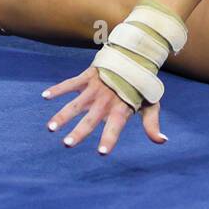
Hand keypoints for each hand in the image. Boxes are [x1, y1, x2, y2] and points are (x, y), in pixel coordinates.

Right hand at [43, 64, 167, 154]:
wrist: (136, 56)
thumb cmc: (141, 86)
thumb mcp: (150, 104)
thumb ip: (152, 124)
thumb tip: (163, 141)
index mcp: (121, 109)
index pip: (115, 127)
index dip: (109, 138)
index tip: (101, 152)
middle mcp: (107, 100)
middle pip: (91, 119)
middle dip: (79, 131)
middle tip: (67, 144)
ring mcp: (96, 88)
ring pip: (76, 104)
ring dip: (63, 115)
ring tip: (51, 127)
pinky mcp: (88, 77)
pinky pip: (70, 83)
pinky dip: (58, 89)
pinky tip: (45, 96)